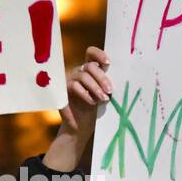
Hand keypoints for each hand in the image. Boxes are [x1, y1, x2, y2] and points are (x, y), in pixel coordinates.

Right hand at [46, 46, 111, 171]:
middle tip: (110, 90)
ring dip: (95, 87)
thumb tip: (119, 80)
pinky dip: (85, 94)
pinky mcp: (63, 90)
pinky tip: (92, 102)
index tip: (108, 63)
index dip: (99, 54)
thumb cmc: (95, 110)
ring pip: (83, 76)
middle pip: (89, 66)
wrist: (81, 126)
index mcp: (90, 70)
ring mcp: (69, 80)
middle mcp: (79, 72)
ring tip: (104, 99)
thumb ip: (107, 85)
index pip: (91, 54)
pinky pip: (74, 86)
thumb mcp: (103, 95)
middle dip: (102, 78)